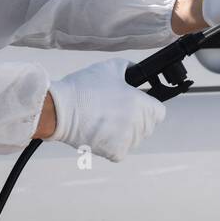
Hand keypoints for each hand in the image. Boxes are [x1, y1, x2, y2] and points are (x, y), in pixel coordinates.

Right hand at [46, 59, 165, 161]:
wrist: (60, 111)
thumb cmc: (84, 89)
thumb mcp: (110, 67)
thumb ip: (129, 68)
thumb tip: (135, 71)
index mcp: (141, 105)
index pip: (159, 111)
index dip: (149, 105)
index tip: (138, 103)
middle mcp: (138, 125)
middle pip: (147, 125)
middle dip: (136, 117)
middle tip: (116, 108)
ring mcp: (127, 141)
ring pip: (134, 138)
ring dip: (125, 131)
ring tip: (105, 119)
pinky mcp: (115, 153)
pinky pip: (121, 149)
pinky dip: (113, 143)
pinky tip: (101, 130)